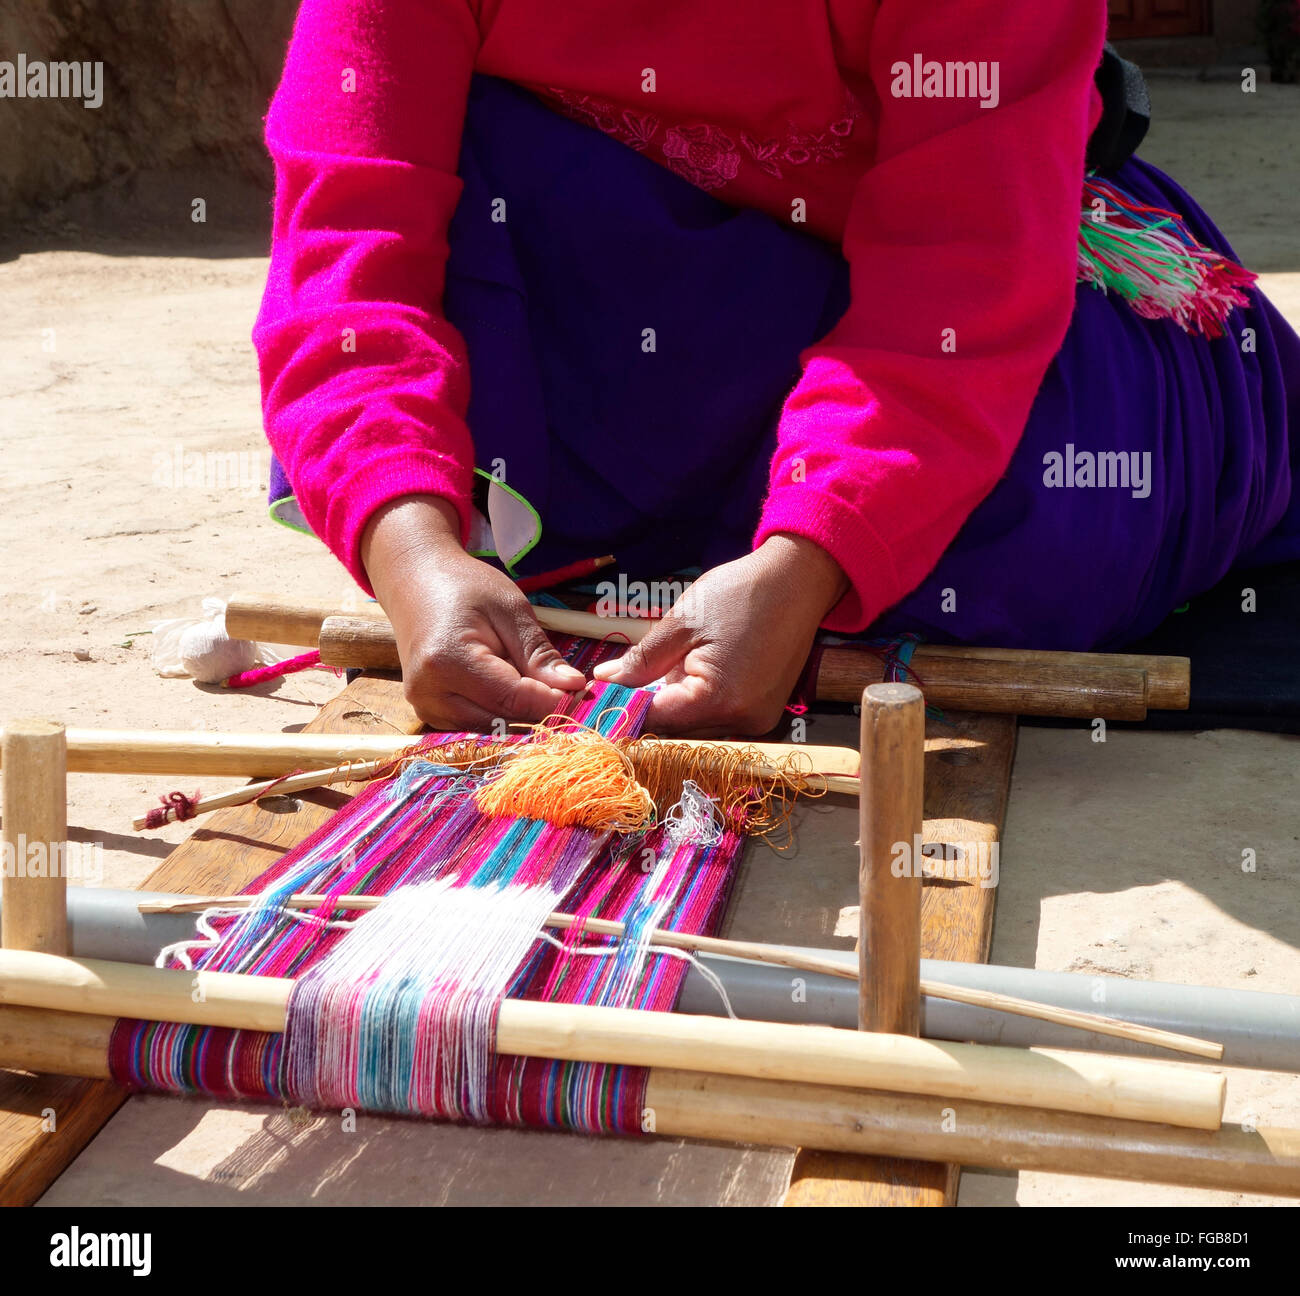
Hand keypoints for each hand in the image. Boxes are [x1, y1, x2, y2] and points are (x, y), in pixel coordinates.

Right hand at [361, 495, 585, 729]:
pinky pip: (475, 725)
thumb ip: (539, 654)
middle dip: (538, 710)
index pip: (513, 699)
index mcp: (448, 661)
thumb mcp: (510, 610)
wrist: (416, 582)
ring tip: (539, 686)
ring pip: (490, 729)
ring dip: (519, 715)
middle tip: (568, 691)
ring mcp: (424, 707)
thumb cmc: (465, 587)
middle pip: (502, 720)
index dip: (552, 702)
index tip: (581, 694)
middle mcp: (429, 692)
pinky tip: (512, 691)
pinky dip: (500, 714)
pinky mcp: (428, 713)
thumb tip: (573, 686)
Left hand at [592, 534, 848, 735]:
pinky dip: (699, 702)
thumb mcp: (682, 622)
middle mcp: (743, 721)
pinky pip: (720, 718)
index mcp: (719, 700)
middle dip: (649, 708)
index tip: (596, 699)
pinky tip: (694, 672)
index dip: (623, 709)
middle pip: (677, 730)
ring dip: (675, 706)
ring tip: (667, 670)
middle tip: (626, 680)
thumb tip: (605, 681)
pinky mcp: (766, 712)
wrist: (799, 579)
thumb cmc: (741, 593)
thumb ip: (643, 660)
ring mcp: (759, 721)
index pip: (656, 720)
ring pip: (697, 727)